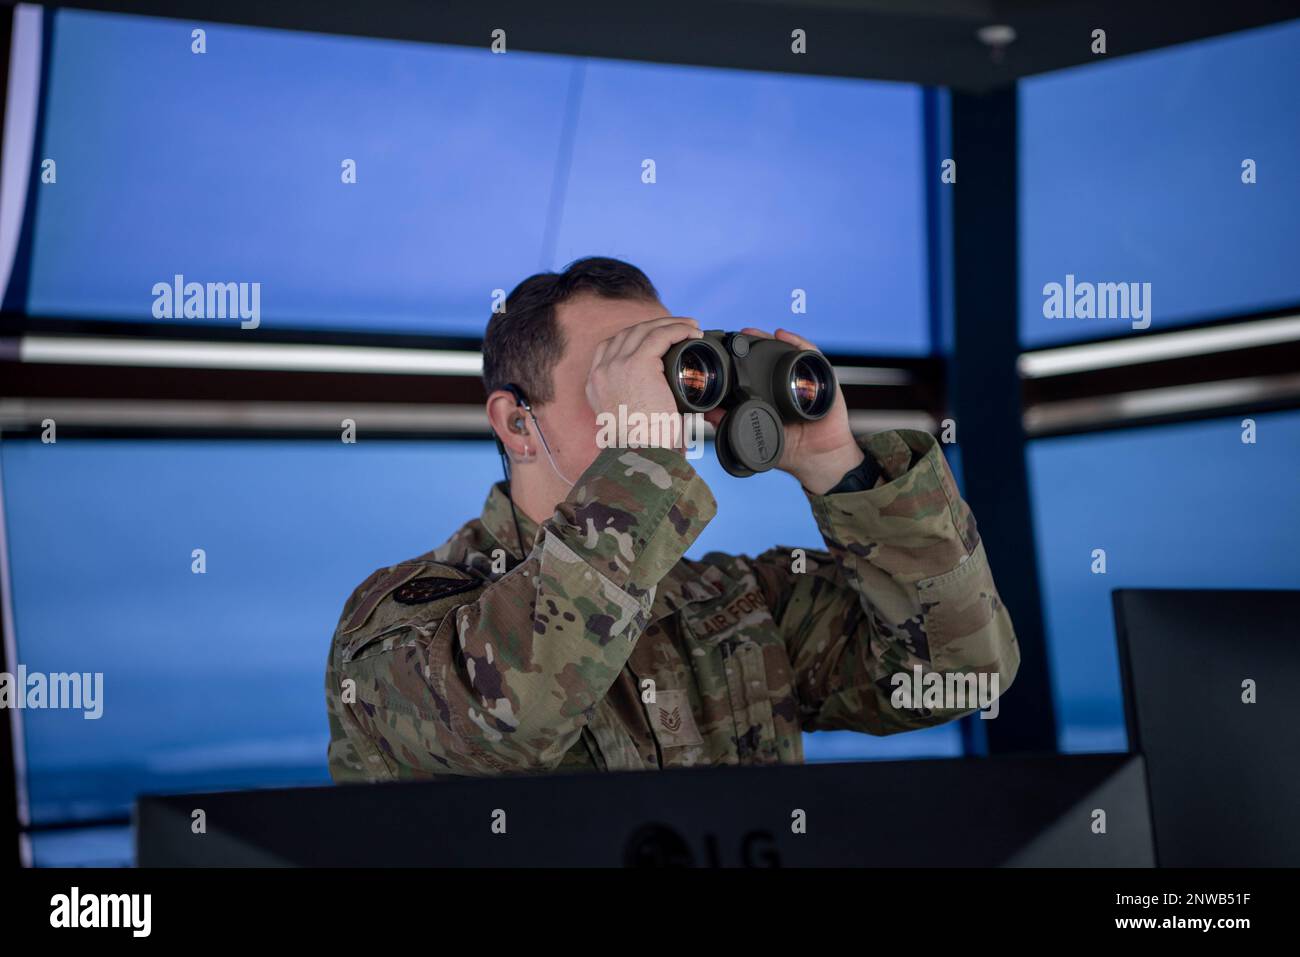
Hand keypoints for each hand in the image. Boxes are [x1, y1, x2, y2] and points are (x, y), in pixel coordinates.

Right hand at [586, 316, 702, 449]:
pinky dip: (678, 330)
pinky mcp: (637, 364)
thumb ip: (641, 404)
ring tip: (691, 327)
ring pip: (645, 330)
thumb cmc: (643, 447)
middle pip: (628, 334)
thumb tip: (671, 400)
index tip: (657, 339)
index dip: (636, 337)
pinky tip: (692, 332)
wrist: (640, 455)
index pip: (611, 347)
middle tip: (680, 328)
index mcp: (596, 385)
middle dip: (655, 326)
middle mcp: (602, 372)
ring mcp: (617, 365)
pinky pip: (660, 336)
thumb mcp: (633, 420)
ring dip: (670, 324)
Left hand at [705, 327, 862, 493]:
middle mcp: (790, 383)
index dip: (745, 358)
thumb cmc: (792, 450)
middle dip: (757, 341)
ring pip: (789, 351)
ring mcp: (807, 379)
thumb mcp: (759, 434)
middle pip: (773, 355)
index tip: (728, 349)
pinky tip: (783, 335)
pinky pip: (812, 355)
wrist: (820, 459)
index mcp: (774, 394)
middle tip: (740, 334)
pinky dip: (798, 342)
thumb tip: (707, 413)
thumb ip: (733, 424)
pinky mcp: (823, 379)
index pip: (759, 369)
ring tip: (754, 332)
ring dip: (771, 338)